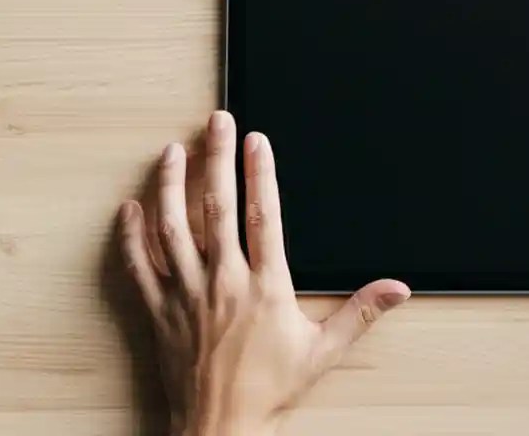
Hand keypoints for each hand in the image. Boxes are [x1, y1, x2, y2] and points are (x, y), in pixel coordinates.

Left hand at [118, 112, 410, 435]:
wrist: (220, 428)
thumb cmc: (269, 391)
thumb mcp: (324, 350)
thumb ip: (360, 312)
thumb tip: (397, 289)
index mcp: (264, 286)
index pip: (262, 216)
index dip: (260, 173)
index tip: (257, 141)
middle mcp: (223, 283)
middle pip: (216, 207)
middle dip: (215, 158)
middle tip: (215, 123)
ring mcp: (186, 295)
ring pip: (173, 228)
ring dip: (171, 185)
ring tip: (171, 152)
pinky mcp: (159, 312)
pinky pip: (140, 266)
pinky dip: (132, 235)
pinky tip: (131, 208)